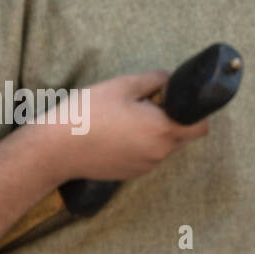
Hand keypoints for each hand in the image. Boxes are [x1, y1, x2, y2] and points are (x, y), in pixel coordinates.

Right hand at [46, 71, 209, 181]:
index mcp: (164, 130)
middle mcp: (159, 153)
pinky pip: (147, 157)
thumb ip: (155, 79)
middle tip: (146, 106)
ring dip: (156, 133)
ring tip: (127, 119)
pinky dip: (141, 146)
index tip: (175, 101)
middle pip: (182, 136)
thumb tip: (170, 78)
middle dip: (173, 120)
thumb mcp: (124, 85)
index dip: (195, 112)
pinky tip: (117, 134)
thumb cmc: (89, 113)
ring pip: (164, 147)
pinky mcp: (129, 175)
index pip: (201, 127)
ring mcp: (144, 167)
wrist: (54, 149)